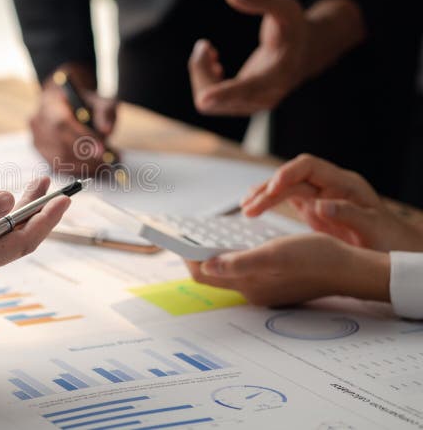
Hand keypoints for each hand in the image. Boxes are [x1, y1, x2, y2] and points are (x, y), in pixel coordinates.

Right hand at [30, 63, 117, 175]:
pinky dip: (76, 169)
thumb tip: (106, 130)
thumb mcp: (99, 101)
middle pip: (58, 143)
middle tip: (107, 162)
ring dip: (83, 165)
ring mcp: (36, 136)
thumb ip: (104, 112)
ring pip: (57, 157)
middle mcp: (38, 119)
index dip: (82, 138)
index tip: (102, 150)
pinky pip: (57, 165)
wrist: (69, 105)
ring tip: (103, 165)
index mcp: (50, 100)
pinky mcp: (40, 151)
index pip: (62, 122)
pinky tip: (91, 168)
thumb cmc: (85, 103)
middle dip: (85, 156)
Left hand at [185, 233, 389, 306]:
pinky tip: (237, 240)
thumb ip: (238, 263)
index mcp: (247, 284)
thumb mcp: (274, 253)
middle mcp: (251, 290)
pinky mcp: (274, 282)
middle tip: (187, 232)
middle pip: (212, 275)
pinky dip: (233, 255)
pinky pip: (243, 269)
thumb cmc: (314, 257)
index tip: (175, 238)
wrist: (349, 268)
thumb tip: (204, 267)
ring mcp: (263, 287)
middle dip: (197, 254)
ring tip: (206, 233)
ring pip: (227, 271)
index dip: (186, 257)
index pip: (202, 275)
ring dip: (214, 254)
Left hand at [190, 0, 310, 114]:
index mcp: (278, 75)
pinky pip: (208, 103)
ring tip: (209, 50)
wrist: (304, 52)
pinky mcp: (240, 107)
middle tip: (204, 44)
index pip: (248, 89)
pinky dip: (203, 81)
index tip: (204, 98)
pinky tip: (213, 62)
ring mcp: (251, 107)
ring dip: (200, 74)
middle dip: (201, 70)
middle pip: (215, 97)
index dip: (224, 93)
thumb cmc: (293, 27)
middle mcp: (264, 98)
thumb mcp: (286, 7)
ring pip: (206, 103)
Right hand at [240, 154, 422, 250]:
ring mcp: (319, 195)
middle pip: (291, 177)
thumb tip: (320, 204)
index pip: (308, 166)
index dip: (287, 173)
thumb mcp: (373, 228)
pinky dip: (268, 201)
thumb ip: (349, 214)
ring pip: (285, 187)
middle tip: (249, 207)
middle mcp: (329, 185)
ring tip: (244, 207)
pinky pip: (285, 198)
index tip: (273, 188)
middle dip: (268, 189)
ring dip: (263, 195)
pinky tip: (253, 206)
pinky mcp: (312, 208)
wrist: (395, 252)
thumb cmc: (389, 241)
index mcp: (344, 183)